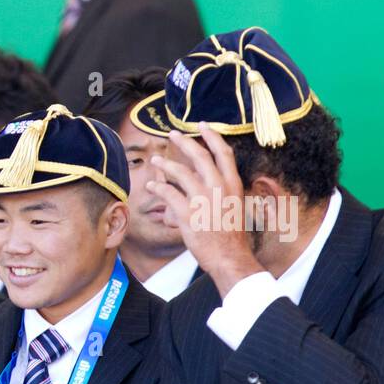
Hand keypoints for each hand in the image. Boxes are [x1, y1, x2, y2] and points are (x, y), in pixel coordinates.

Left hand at [147, 125, 264, 296]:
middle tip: (172, 133)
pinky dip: (158, 188)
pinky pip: (169, 195)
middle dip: (185, 142)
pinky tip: (151, 186)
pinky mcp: (189, 214)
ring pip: (181, 173)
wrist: (230, 257)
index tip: (202, 125)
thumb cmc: (230, 236)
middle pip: (200, 157)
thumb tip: (199, 190)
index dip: (212, 136)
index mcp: (233, 185)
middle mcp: (219, 188)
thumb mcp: (231, 209)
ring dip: (166, 164)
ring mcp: (204, 200)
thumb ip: (216, 195)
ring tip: (156, 160)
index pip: (224, 153)